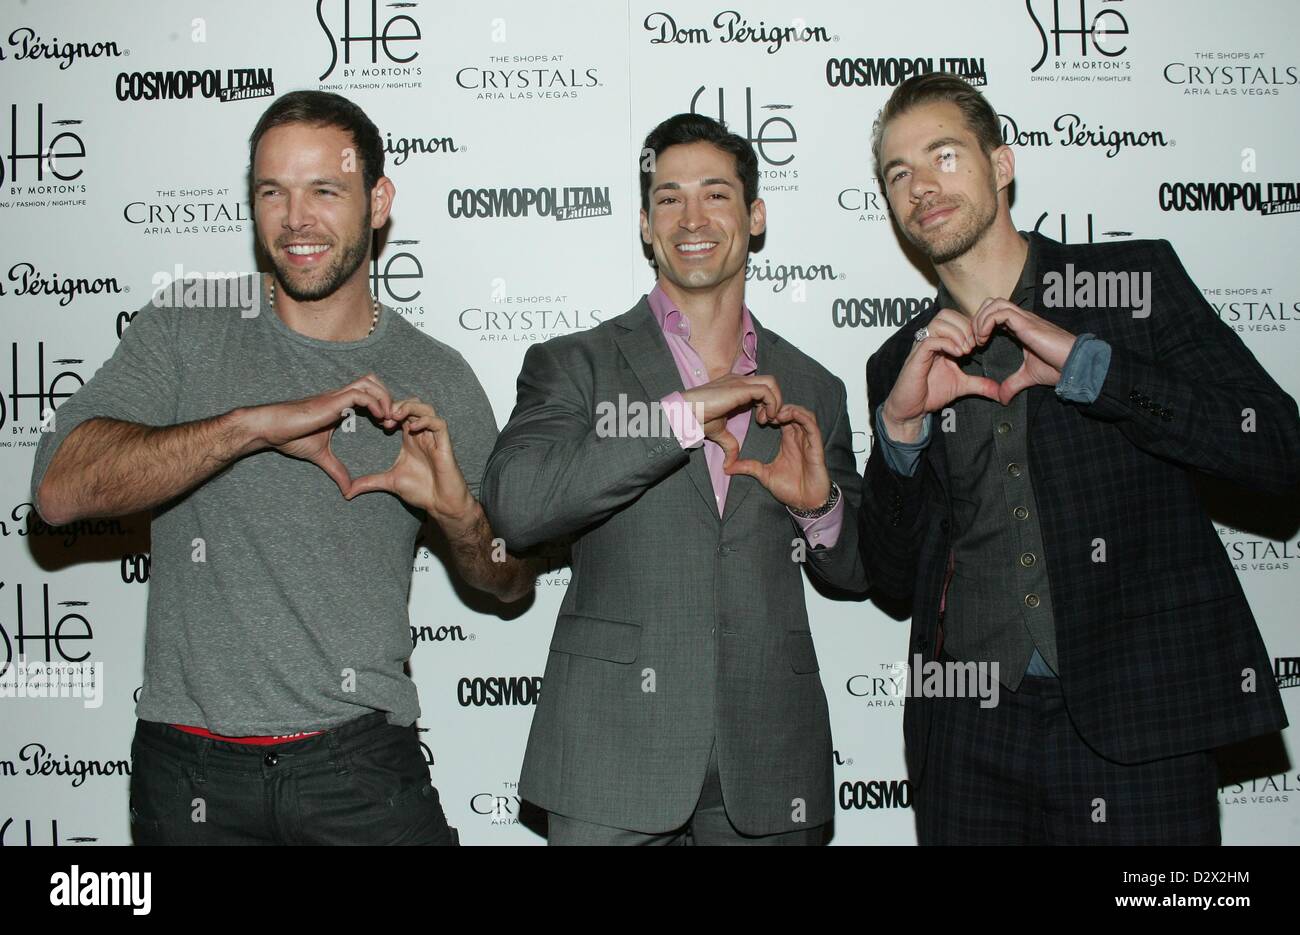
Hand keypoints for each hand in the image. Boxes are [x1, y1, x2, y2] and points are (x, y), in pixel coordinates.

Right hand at [251, 374, 397, 494]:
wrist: (271, 429)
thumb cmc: (291, 437)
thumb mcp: (321, 456)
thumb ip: (337, 470)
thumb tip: (348, 491)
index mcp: (340, 406)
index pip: (369, 395)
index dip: (383, 406)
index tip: (389, 426)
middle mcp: (340, 397)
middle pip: (373, 382)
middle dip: (388, 397)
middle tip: (393, 421)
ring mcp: (336, 396)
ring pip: (369, 382)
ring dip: (384, 398)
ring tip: (388, 419)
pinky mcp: (332, 401)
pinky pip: (360, 394)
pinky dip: (374, 403)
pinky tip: (378, 418)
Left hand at [345, 398, 474, 523]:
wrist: (440, 504)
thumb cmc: (421, 491)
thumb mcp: (389, 483)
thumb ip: (369, 482)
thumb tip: (346, 492)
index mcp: (410, 438)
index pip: (399, 413)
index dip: (386, 411)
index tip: (372, 419)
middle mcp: (422, 434)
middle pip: (412, 404)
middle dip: (396, 405)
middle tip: (382, 416)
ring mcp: (434, 438)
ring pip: (426, 408)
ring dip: (410, 408)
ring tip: (395, 416)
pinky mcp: (445, 444)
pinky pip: (438, 423)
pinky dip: (425, 421)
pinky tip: (411, 428)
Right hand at [680, 373, 782, 453]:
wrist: (686, 414)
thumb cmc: (697, 419)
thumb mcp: (719, 433)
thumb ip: (730, 444)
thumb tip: (730, 463)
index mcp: (735, 387)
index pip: (761, 388)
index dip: (767, 403)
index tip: (763, 421)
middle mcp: (739, 381)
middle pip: (769, 382)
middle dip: (775, 400)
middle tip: (769, 420)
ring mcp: (739, 382)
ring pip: (771, 383)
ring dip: (775, 401)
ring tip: (767, 419)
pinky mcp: (739, 388)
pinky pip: (766, 390)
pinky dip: (771, 403)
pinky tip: (764, 418)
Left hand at [722, 403, 830, 510]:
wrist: (805, 503)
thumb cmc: (790, 489)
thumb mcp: (764, 475)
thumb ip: (749, 467)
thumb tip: (727, 468)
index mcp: (787, 441)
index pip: (781, 417)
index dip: (770, 411)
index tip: (757, 415)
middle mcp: (799, 437)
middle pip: (792, 411)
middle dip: (778, 407)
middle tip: (764, 413)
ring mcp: (808, 441)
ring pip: (803, 414)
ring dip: (790, 409)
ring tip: (776, 413)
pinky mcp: (816, 446)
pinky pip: (812, 425)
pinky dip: (802, 417)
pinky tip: (789, 416)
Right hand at [881, 309, 998, 440]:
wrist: (912, 409)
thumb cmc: (930, 394)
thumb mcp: (961, 386)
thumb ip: (980, 384)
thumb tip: (999, 391)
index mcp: (940, 341)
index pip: (954, 317)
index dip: (970, 325)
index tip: (979, 343)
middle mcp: (929, 340)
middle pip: (946, 314)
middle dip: (965, 326)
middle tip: (973, 346)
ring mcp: (921, 347)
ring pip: (938, 322)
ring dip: (957, 333)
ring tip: (965, 351)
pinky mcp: (916, 357)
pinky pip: (930, 340)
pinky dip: (947, 344)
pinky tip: (957, 355)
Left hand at [971, 298, 1077, 404]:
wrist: (1074, 365)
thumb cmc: (1057, 367)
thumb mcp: (1028, 377)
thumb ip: (1012, 384)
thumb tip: (1002, 398)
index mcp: (1020, 327)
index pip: (995, 314)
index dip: (981, 325)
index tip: (977, 344)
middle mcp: (1021, 319)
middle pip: (992, 303)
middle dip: (977, 318)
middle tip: (974, 340)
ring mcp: (1024, 319)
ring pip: (995, 303)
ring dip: (980, 319)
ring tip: (979, 340)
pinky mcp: (1027, 323)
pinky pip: (1000, 312)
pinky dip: (986, 323)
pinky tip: (984, 340)